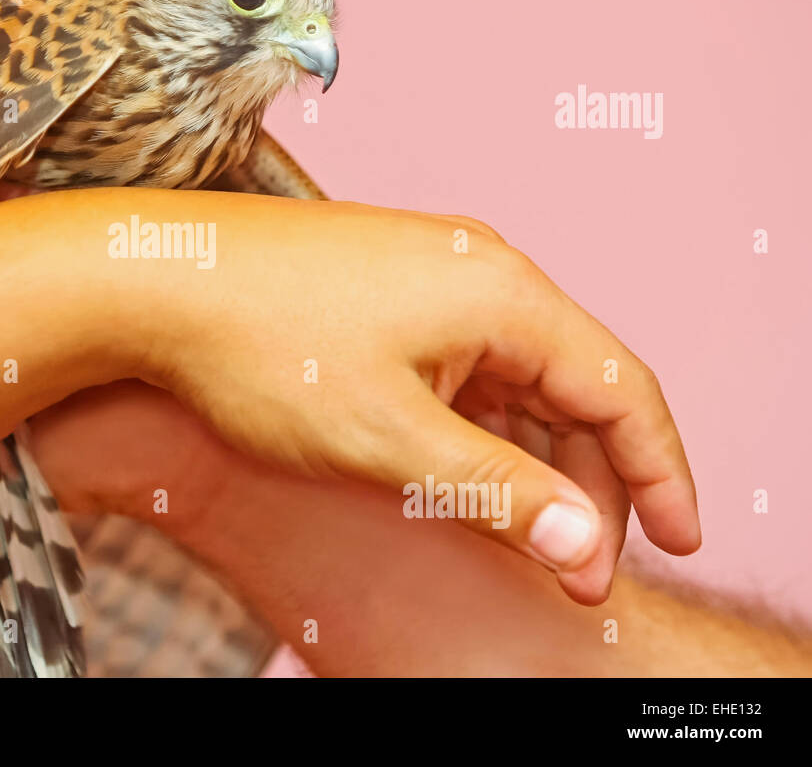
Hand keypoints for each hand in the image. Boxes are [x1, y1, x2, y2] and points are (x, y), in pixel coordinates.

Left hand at [103, 192, 699, 603]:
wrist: (155, 278)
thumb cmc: (259, 344)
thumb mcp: (389, 438)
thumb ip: (497, 492)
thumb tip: (585, 540)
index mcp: (502, 292)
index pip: (620, 387)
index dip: (658, 472)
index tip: (677, 540)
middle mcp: (479, 269)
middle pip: (574, 381)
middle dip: (589, 478)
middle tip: (575, 564)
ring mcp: (430, 274)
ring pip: (517, 375)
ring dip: (532, 454)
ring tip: (524, 531)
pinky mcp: (387, 289)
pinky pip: (465, 360)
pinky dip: (481, 423)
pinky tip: (465, 472)